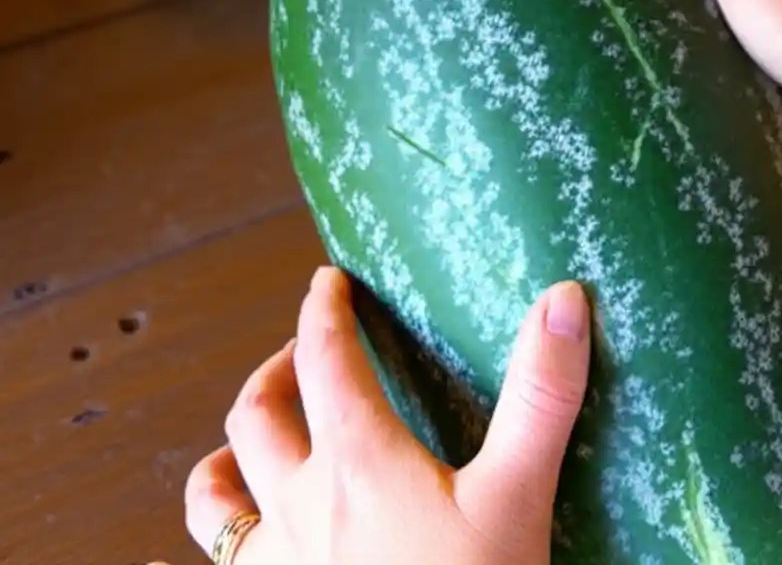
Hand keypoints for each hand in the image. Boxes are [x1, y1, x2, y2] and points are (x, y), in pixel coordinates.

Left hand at [183, 268, 592, 564]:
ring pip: (213, 494)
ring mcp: (278, 563)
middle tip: (301, 350)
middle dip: (276, 367)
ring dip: (227, 451)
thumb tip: (563, 301)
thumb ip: (540, 398)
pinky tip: (179, 554)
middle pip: (260, 413)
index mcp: (360, 463)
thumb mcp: (518, 494)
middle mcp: (302, 506)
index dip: (324, 310)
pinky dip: (183, 553)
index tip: (328, 283)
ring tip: (249, 436)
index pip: (326, 359)